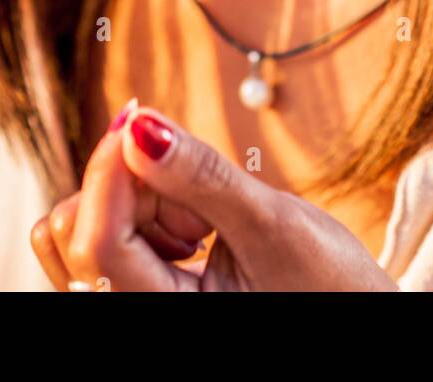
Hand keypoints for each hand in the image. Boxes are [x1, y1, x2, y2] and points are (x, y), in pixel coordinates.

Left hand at [31, 107, 398, 291]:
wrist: (355, 320)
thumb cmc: (329, 291)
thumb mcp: (272, 225)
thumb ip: (201, 177)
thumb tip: (138, 125)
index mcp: (163, 322)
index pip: (97, 240)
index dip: (110, 166)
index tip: (140, 110)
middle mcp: (129, 321)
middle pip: (78, 233)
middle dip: (133, 192)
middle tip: (203, 207)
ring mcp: (130, 309)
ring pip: (82, 235)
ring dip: (135, 208)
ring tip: (201, 226)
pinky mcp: (135, 295)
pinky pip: (103, 243)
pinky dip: (141, 221)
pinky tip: (193, 234)